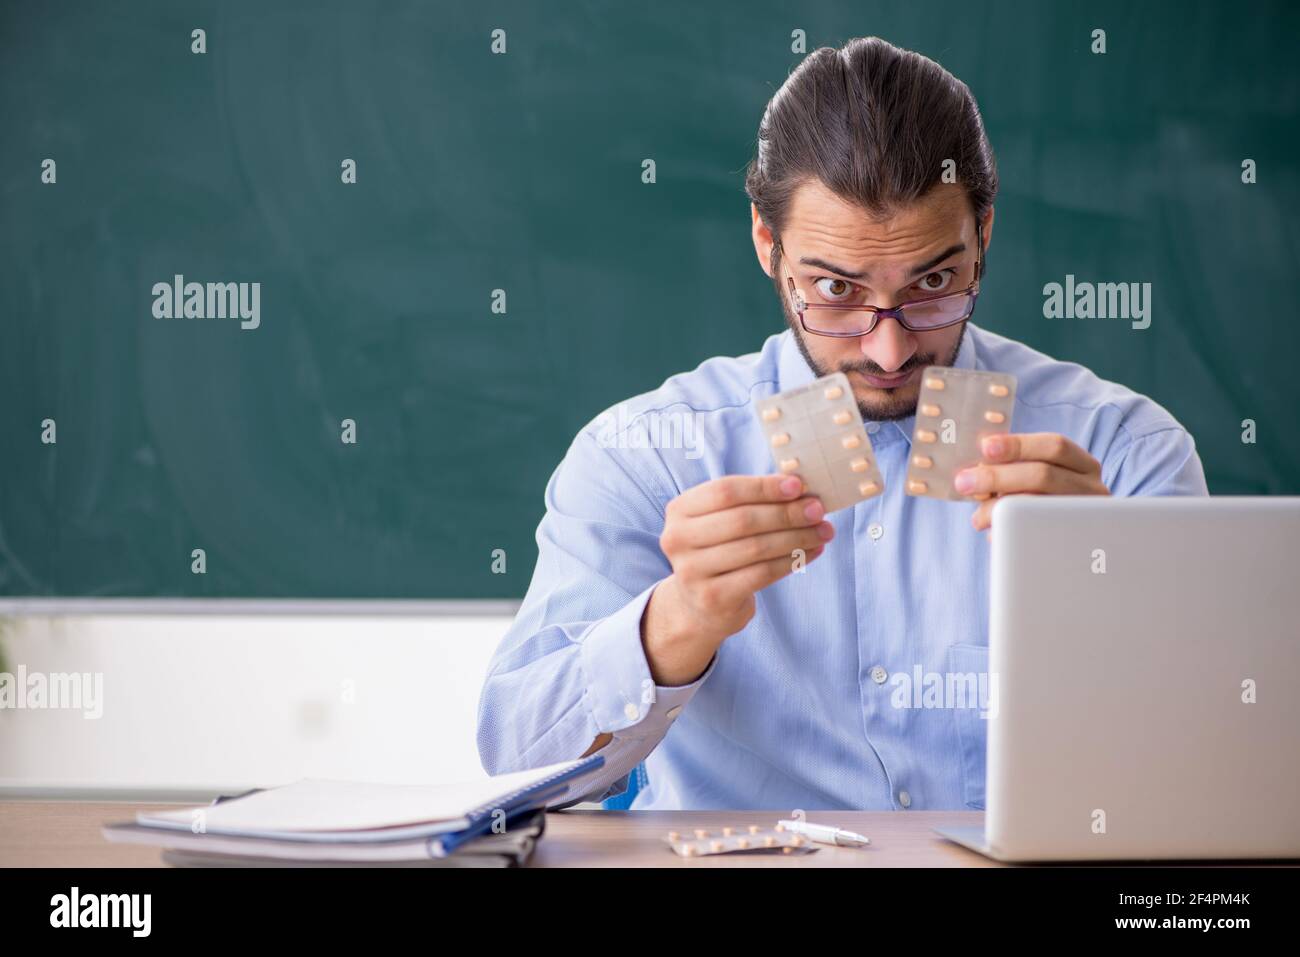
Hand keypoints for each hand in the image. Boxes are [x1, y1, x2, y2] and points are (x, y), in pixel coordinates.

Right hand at [642, 474, 833, 684]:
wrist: (700, 605)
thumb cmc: (720, 550)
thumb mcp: (724, 520)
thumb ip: (753, 501)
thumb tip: (800, 488)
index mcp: (679, 510)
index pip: (725, 491)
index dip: (764, 487)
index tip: (799, 486)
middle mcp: (678, 539)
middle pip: (742, 519)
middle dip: (786, 513)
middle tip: (818, 510)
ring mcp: (692, 571)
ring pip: (756, 548)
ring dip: (796, 537)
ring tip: (823, 531)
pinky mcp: (713, 597)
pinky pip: (762, 574)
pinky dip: (791, 561)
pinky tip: (811, 552)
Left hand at [954, 432, 1108, 532]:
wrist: (1076, 557)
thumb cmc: (1044, 510)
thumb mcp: (1037, 485)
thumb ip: (1014, 472)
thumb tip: (973, 473)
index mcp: (1084, 465)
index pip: (1055, 446)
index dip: (1018, 444)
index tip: (985, 447)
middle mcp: (1093, 488)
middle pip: (1044, 475)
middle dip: (997, 477)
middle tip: (963, 483)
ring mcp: (1087, 519)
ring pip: (1038, 508)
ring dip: (997, 509)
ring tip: (977, 518)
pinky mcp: (1076, 545)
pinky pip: (1036, 537)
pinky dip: (1009, 533)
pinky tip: (994, 535)